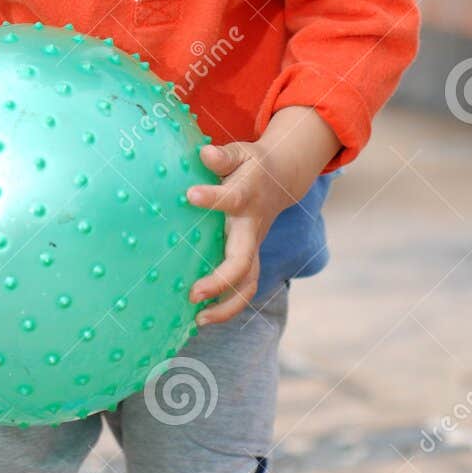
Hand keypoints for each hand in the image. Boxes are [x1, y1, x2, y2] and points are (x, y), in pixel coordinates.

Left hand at [185, 138, 294, 324]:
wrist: (281, 179)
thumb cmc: (251, 165)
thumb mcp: (240, 153)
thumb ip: (222, 156)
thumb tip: (205, 155)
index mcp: (247, 196)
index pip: (232, 199)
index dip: (212, 198)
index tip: (190, 195)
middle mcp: (252, 227)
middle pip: (243, 260)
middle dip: (220, 280)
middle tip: (193, 293)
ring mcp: (253, 246)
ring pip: (248, 283)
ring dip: (226, 306)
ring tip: (198, 320)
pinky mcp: (250, 258)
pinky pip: (244, 288)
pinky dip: (226, 308)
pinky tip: (202, 318)